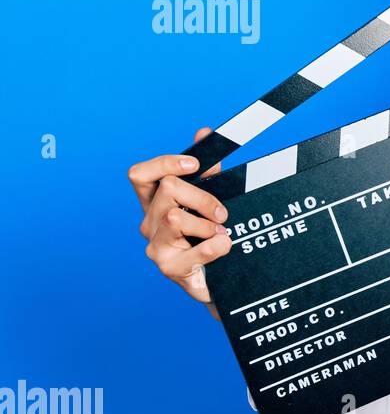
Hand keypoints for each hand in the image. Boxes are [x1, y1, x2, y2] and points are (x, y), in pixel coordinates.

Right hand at [127, 127, 230, 311]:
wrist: (220, 280)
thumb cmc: (211, 238)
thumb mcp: (210, 201)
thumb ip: (208, 171)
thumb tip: (203, 133)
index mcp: (155, 204)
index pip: (140, 175)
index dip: (164, 163)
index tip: (194, 164)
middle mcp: (149, 223)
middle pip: (168, 189)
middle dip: (203, 197)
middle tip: (221, 213)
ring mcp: (156, 246)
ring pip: (177, 217)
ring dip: (209, 225)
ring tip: (220, 234)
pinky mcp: (170, 268)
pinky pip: (198, 249)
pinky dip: (218, 245)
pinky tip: (224, 246)